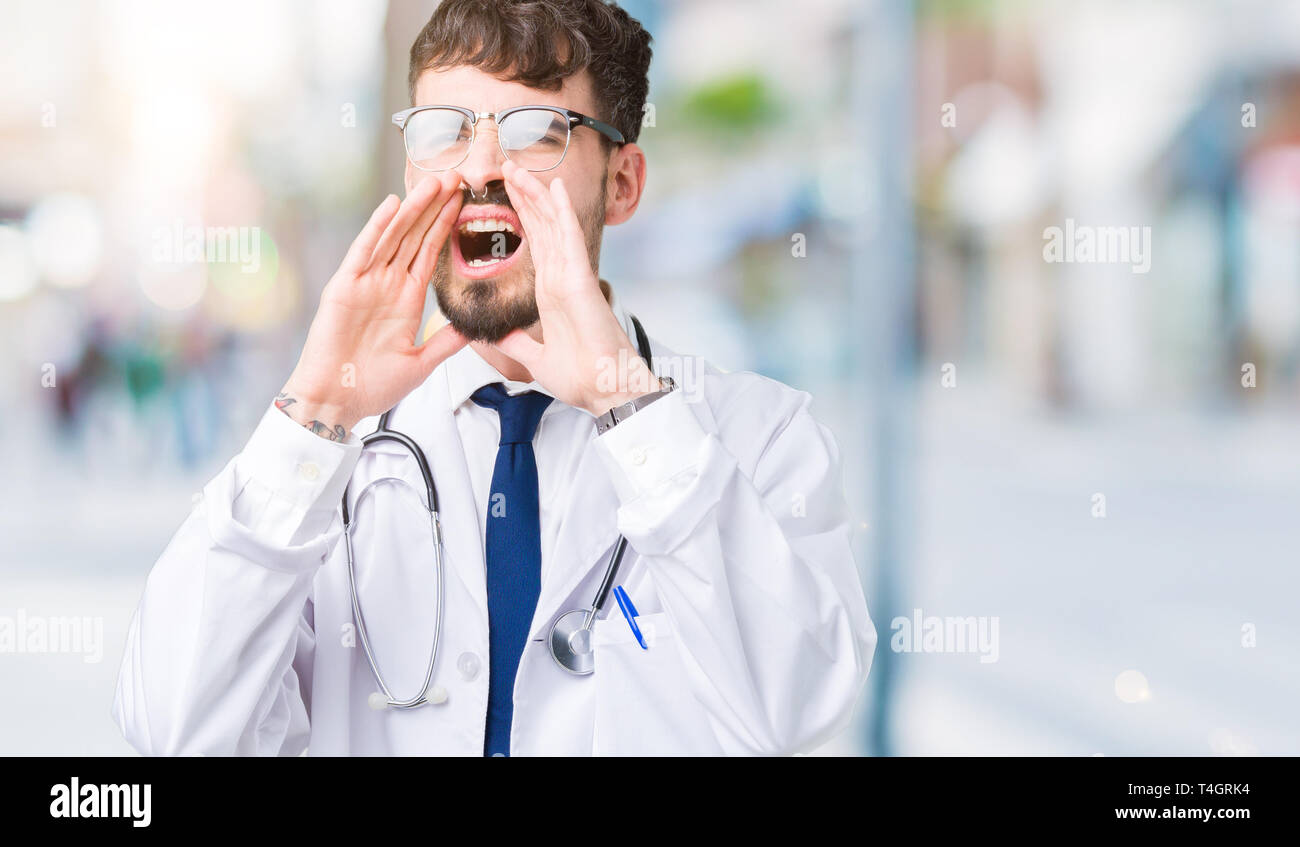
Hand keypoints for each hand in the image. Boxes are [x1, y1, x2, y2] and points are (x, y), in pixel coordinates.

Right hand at [278, 171, 467, 438]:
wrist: (337, 401)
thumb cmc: (372, 386)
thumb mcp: (421, 363)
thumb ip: (446, 342)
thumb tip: (475, 328)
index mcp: (406, 299)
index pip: (430, 253)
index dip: (446, 226)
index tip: (464, 202)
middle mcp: (387, 284)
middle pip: (415, 236)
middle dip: (435, 208)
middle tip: (456, 178)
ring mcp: (365, 283)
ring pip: (394, 237)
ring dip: (413, 209)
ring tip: (434, 182)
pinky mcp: (344, 287)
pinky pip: (363, 251)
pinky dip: (378, 228)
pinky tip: (393, 204)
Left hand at [494, 160, 659, 416]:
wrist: (604, 392)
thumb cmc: (582, 378)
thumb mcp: (535, 359)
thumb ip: (516, 343)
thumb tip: (494, 336)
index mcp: (552, 293)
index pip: (535, 245)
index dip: (522, 218)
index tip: (506, 194)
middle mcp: (562, 278)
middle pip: (541, 227)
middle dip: (524, 196)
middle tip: (506, 167)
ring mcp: (572, 276)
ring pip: (551, 225)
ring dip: (535, 194)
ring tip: (516, 167)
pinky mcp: (581, 280)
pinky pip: (569, 238)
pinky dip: (562, 211)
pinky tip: (554, 186)